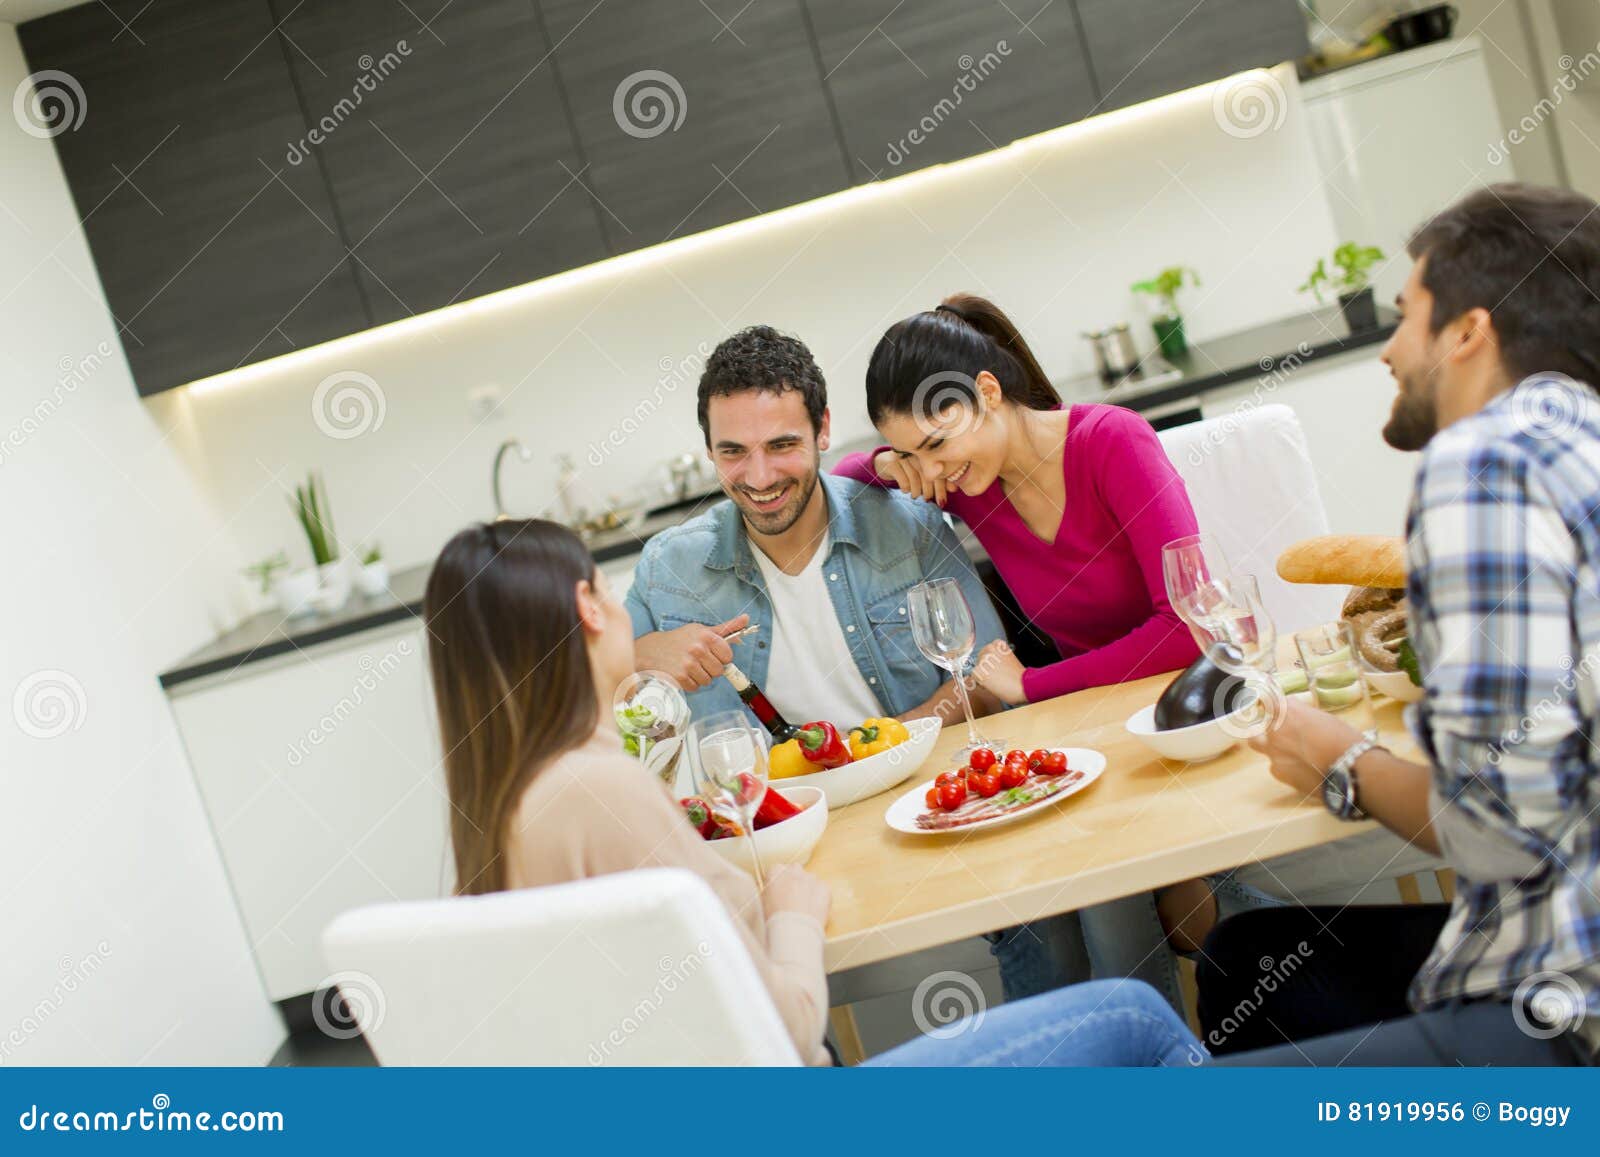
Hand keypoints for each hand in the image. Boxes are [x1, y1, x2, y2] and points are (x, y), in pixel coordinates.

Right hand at [632, 614, 748, 689]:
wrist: (650, 649)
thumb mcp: (701, 630)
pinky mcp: (680, 677)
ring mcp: (688, 664)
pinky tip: (681, 673)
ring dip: (700, 677)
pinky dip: (690, 683)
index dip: (721, 658)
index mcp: (706, 636)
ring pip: (708, 681)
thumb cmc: (680, 639)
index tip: (712, 655)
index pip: (728, 656)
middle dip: (710, 668)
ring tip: (688, 666)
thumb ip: (726, 628)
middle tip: (698, 661)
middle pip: (719, 671)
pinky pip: (695, 687)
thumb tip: (747, 619)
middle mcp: (698, 649)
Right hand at [762, 863, 829, 924]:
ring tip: (805, 907)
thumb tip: (776, 890)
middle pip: (795, 869)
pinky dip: (820, 898)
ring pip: (810, 879)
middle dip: (795, 880)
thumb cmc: (776, 918)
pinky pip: (823, 889)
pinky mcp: (824, 888)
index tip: (781, 890)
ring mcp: (811, 878)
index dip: (780, 881)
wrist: (794, 930)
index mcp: (776, 872)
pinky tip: (814, 910)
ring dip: (808, 888)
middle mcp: (794, 871)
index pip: (778, 870)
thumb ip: (771, 890)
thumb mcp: (764, 901)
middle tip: (794, 897)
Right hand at [873, 449, 946, 506]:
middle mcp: (917, 452)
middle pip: (927, 476)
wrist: (888, 462)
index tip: (942, 502)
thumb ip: (940, 478)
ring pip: (915, 479)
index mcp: (929, 452)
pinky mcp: (892, 462)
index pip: (938, 471)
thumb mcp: (926, 472)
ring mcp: (904, 456)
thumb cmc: (912, 469)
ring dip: (917, 492)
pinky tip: (906, 490)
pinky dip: (906, 489)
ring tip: (916, 495)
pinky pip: (903, 481)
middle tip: (928, 500)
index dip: (941, 488)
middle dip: (930, 492)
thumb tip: (954, 489)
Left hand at [971, 639, 1026, 704]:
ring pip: (978, 667)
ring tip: (995, 681)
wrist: (1023, 685)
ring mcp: (983, 659)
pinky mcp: (979, 670)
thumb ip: (999, 658)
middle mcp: (989, 649)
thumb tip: (993, 664)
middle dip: (986, 667)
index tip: (996, 667)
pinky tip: (991, 684)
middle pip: (981, 658)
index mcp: (998, 644)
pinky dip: (980, 681)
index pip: (988, 651)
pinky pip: (974, 676)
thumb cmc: (1020, 676)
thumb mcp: (1010, 659)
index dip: (991, 661)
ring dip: (983, 674)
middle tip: (996, 676)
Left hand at [1246, 696, 1364, 797]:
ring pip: (1258, 744)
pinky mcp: (1277, 771)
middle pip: (1256, 724)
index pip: (1268, 701)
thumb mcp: (1323, 718)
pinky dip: (1284, 766)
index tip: (1272, 707)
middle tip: (1279, 733)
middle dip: (1264, 727)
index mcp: (1287, 710)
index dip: (1271, 705)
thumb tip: (1296, 713)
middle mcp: (1274, 728)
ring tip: (1288, 751)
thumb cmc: (1344, 738)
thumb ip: (1303, 714)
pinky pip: (1274, 765)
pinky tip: (1299, 770)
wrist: (1349, 768)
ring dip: (1268, 745)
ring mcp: (1272, 750)